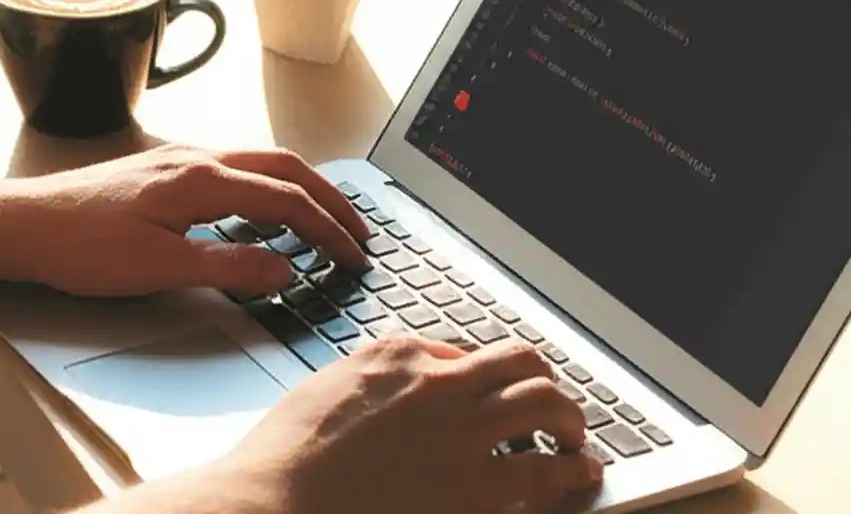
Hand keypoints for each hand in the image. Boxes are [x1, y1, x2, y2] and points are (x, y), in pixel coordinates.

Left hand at [9, 144, 370, 296]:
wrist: (24, 224)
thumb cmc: (82, 246)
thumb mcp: (160, 268)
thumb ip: (229, 267)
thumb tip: (284, 269)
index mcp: (204, 180)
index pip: (288, 201)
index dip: (328, 230)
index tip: (352, 256)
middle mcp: (200, 158)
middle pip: (287, 168)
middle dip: (331, 198)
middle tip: (359, 230)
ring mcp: (184, 158)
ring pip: (264, 162)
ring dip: (303, 188)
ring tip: (326, 219)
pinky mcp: (169, 168)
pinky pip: (239, 168)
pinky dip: (272, 186)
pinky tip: (267, 211)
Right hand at [213, 336, 602, 513]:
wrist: (270, 508)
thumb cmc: (283, 462)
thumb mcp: (325, 391)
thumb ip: (372, 376)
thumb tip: (406, 374)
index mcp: (397, 357)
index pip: (463, 353)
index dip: (485, 377)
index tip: (493, 392)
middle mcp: (439, 385)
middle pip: (519, 363)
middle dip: (543, 382)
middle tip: (552, 406)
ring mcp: (462, 435)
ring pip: (544, 402)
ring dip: (568, 417)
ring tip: (574, 435)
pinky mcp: (475, 489)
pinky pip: (543, 471)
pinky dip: (571, 469)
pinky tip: (580, 473)